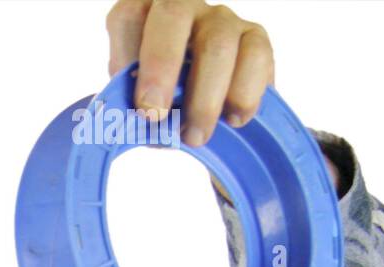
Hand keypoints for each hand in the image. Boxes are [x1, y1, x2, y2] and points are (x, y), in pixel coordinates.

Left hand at [106, 0, 274, 146]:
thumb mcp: (132, 104)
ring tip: (195, 136)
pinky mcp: (254, 37)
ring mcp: (220, 18)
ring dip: (205, 100)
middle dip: (163, 68)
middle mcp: (182, 5)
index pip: (131, 16)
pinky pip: (257, 58)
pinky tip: (233, 120)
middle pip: (175, 14)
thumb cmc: (157, 103)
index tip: (143, 106)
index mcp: (142, 15)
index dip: (132, 58)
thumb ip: (127, 105)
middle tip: (158, 117)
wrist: (194, 113)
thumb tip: (138, 125)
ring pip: (218, 45)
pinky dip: (244, 96)